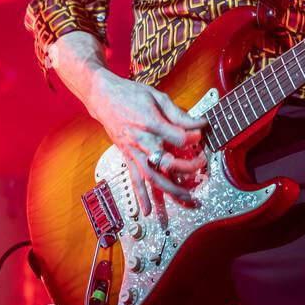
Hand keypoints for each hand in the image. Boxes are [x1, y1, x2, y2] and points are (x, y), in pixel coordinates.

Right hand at [86, 70, 208, 215]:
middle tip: (201, 165)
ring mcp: (133, 151)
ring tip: (187, 198)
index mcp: (151, 123)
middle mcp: (142, 141)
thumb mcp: (158, 97)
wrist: (103, 96)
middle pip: (167, 162)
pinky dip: (141, 196)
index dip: (194, 137)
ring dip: (171, 190)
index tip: (200, 134)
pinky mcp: (127, 157)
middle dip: (188, 168)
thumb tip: (198, 123)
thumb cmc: (130, 94)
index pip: (179, 137)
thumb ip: (178, 113)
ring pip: (153, 177)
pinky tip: (147, 210)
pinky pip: (135, 179)